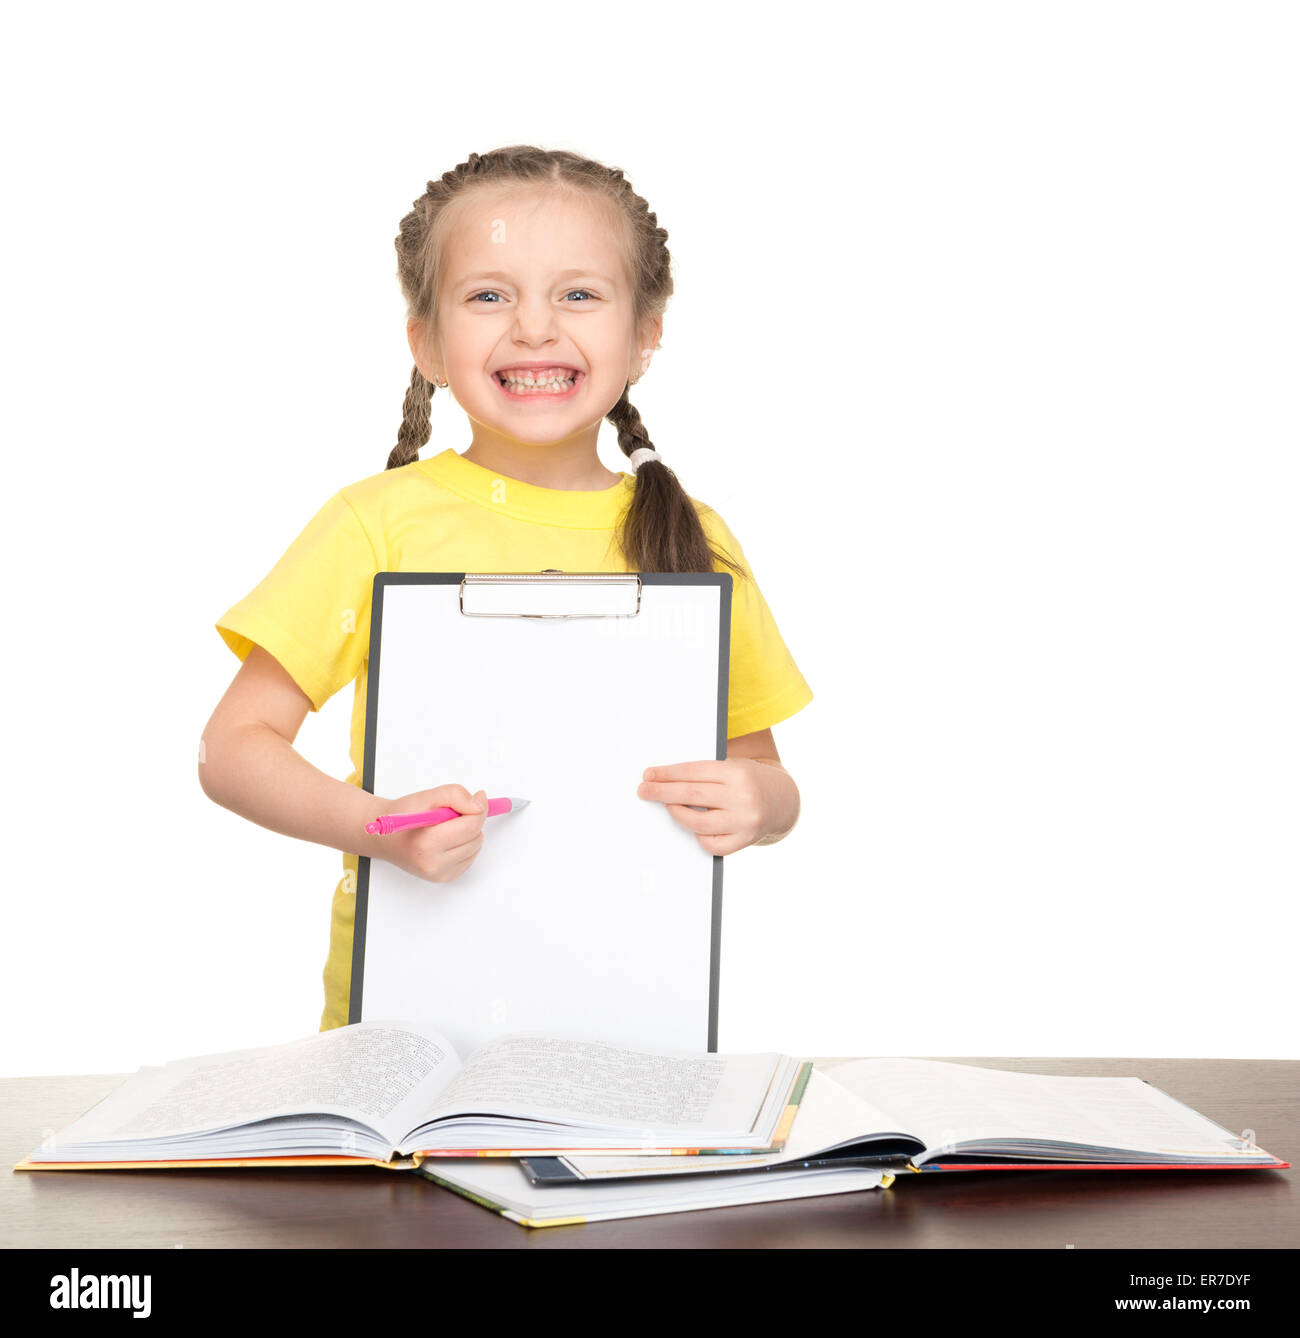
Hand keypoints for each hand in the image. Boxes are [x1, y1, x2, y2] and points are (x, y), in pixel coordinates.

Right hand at [372, 784, 488, 882]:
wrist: (385, 837)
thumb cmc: (402, 816)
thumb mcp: (427, 796)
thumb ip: (455, 795)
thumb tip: (478, 805)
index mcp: (426, 843)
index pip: (471, 826)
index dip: (479, 808)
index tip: (478, 797)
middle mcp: (433, 863)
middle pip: (475, 837)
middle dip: (470, 820)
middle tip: (452, 812)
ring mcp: (439, 873)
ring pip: (475, 847)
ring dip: (467, 833)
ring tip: (445, 826)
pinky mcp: (444, 878)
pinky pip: (469, 858)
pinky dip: (464, 845)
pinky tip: (446, 839)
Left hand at [636, 759, 795, 855]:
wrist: (782, 799)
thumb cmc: (749, 780)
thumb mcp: (733, 766)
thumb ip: (705, 774)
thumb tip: (664, 781)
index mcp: (738, 773)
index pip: (694, 772)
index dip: (668, 774)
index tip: (649, 775)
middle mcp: (743, 797)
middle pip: (692, 794)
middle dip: (663, 792)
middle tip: (644, 791)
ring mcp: (744, 822)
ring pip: (697, 822)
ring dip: (676, 813)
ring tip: (668, 806)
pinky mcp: (745, 840)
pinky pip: (711, 843)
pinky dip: (698, 835)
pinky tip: (694, 825)